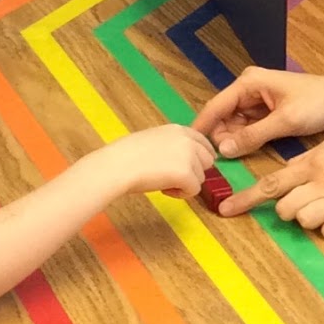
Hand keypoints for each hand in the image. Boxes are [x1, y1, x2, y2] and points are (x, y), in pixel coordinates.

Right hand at [97, 124, 216, 197]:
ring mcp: (189, 156)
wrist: (115, 167)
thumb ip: (171, 145)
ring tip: (162, 183)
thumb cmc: (125, 157)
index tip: (189, 167)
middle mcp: (187, 140)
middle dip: (194, 171)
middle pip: (207, 160)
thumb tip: (183, 159)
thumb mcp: (152, 140)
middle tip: (172, 178)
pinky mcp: (186, 174)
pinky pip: (194, 190)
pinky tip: (164, 190)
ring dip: (185, 184)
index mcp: (178, 129)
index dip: (198, 158)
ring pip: (201, 177)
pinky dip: (181, 194)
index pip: (203, 142)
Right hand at [192, 67, 323, 158]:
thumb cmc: (320, 103)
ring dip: (233, 141)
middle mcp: (249, 90)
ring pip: (234, 126)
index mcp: (249, 83)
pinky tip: (245, 154)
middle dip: (220, 138)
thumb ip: (253, 135)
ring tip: (230, 161)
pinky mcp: (267, 114)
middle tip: (216, 163)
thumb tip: (224, 150)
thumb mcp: (286, 120)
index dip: (202, 128)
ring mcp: (257, 103)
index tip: (190, 149)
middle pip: (222, 118)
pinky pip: (248, 130)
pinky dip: (246, 141)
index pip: (216, 106)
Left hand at [220, 130, 323, 239]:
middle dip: (289, 211)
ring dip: (311, 220)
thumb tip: (285, 179)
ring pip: (305, 221)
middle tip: (308, 203)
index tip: (225, 211)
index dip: (245, 199)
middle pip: (285, 208)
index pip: (271, 183)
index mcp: (315, 161)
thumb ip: (310, 163)